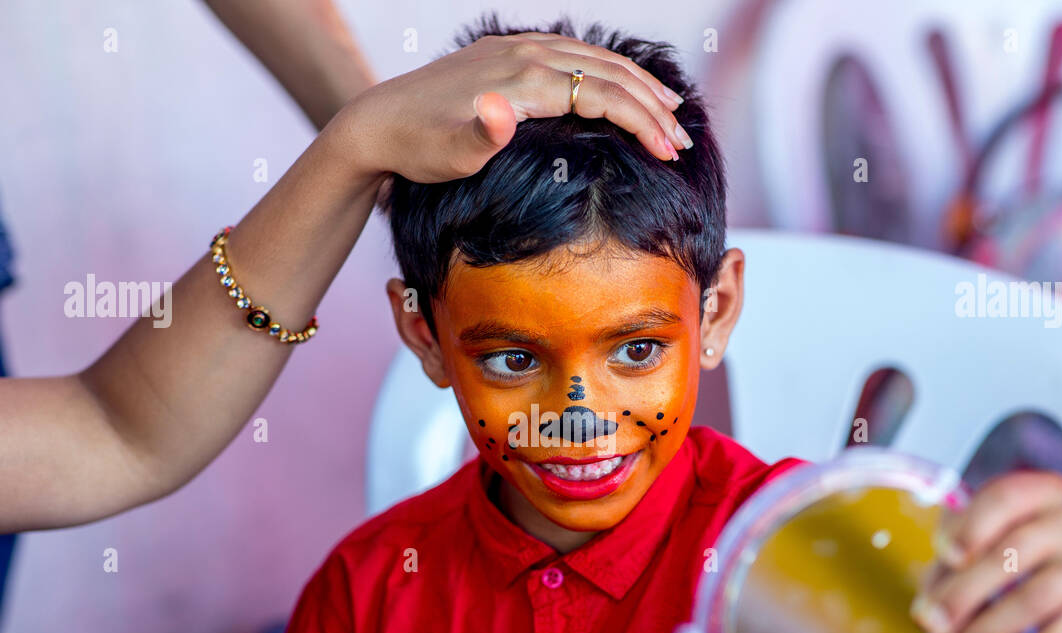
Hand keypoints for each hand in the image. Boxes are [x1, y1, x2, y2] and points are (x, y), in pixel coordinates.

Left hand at [337, 31, 688, 182]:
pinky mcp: (509, 53)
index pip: (603, 95)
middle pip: (608, 74)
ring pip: (595, 58)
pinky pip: (574, 53)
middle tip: (683, 141)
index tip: (670, 154)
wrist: (378, 122)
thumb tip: (502, 111)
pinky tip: (617, 83)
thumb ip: (480, 136)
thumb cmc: (419, 147)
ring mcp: (518, 50)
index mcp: (524, 80)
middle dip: (652, 107)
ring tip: (669, 109)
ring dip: (637, 83)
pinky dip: (607, 70)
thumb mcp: (449, 153)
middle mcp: (526, 55)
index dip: (642, 123)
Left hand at [910, 471, 1061, 632]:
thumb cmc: (1042, 529)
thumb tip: (928, 595)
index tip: (945, 555)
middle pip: (1013, 555)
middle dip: (965, 592)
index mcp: (1043, 491)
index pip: (1005, 500)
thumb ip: (965, 541)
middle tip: (929, 621)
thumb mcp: (1012, 515)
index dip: (972, 528)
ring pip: (1035, 602)